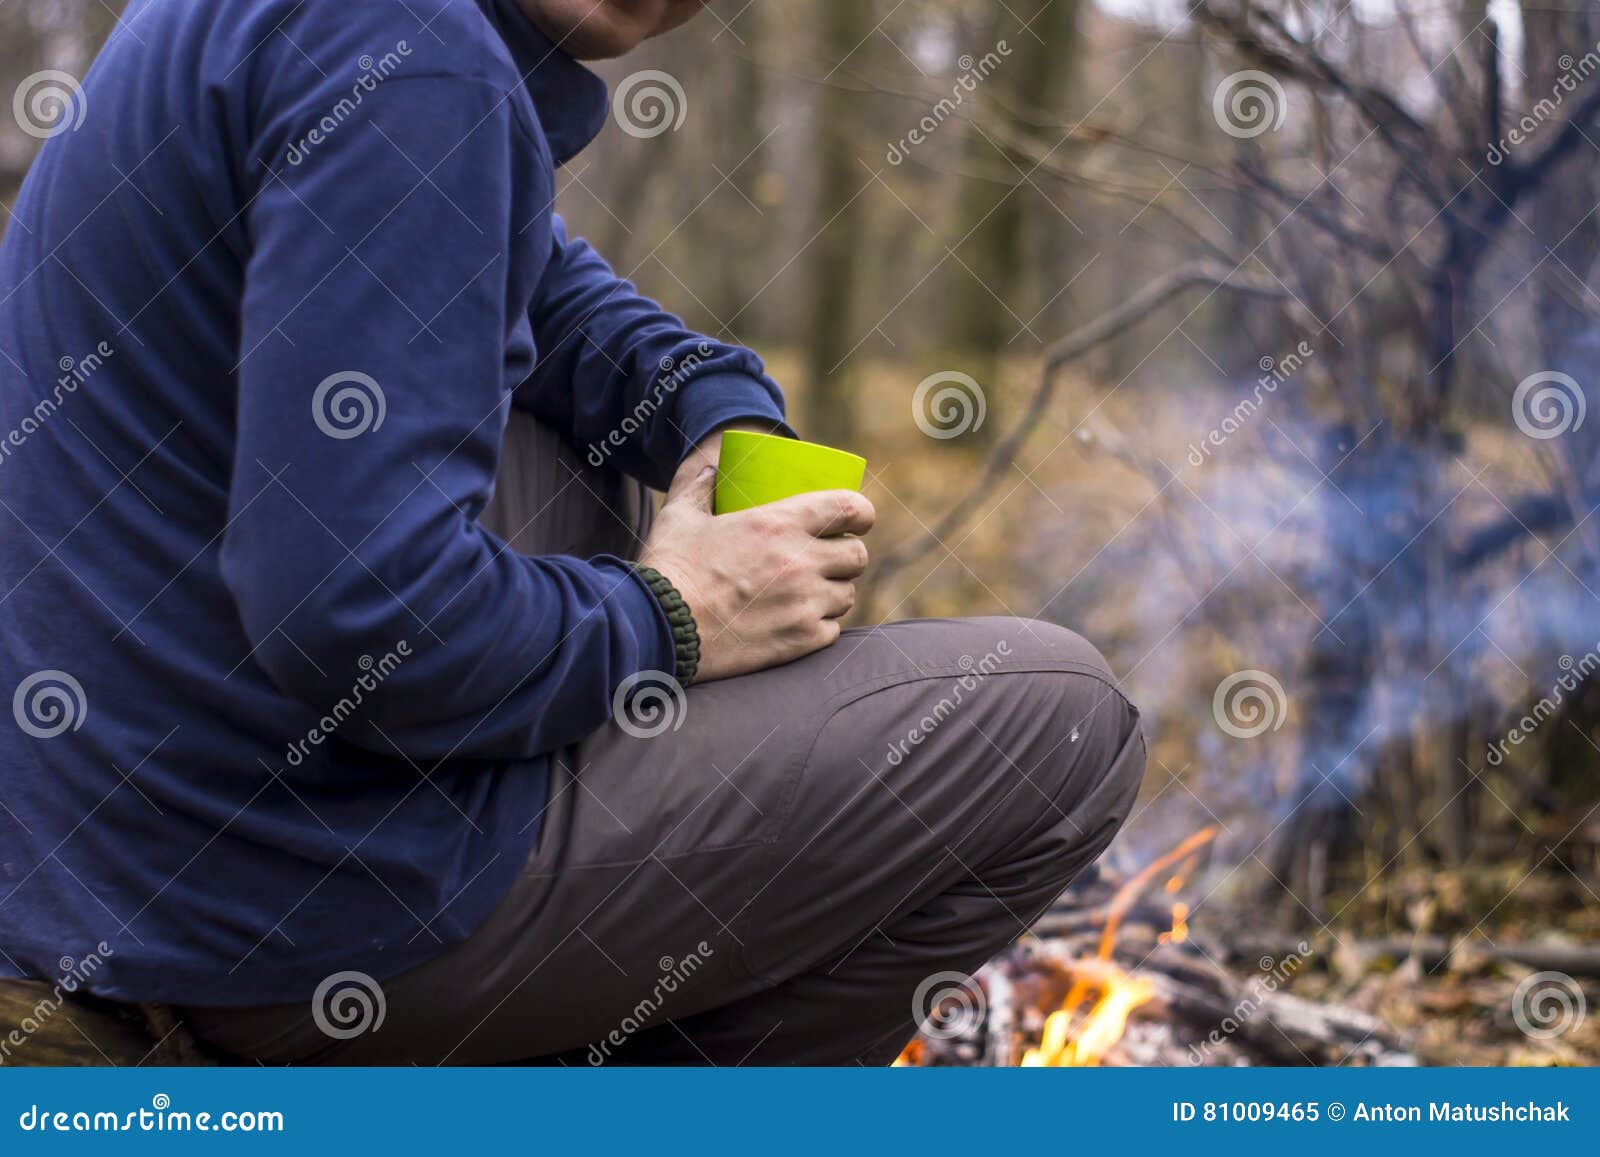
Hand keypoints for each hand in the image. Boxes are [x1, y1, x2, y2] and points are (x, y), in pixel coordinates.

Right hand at [638, 456, 874, 683]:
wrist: (658, 629)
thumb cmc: (669, 569)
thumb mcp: (679, 516)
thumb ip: (698, 486)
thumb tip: (712, 469)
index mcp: (779, 524)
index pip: (849, 508)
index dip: (860, 512)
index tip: (855, 519)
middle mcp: (801, 562)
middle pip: (857, 556)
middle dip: (847, 555)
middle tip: (828, 559)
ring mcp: (804, 604)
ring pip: (847, 595)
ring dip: (834, 591)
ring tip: (810, 592)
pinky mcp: (799, 641)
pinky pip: (832, 630)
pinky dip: (821, 626)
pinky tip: (798, 622)